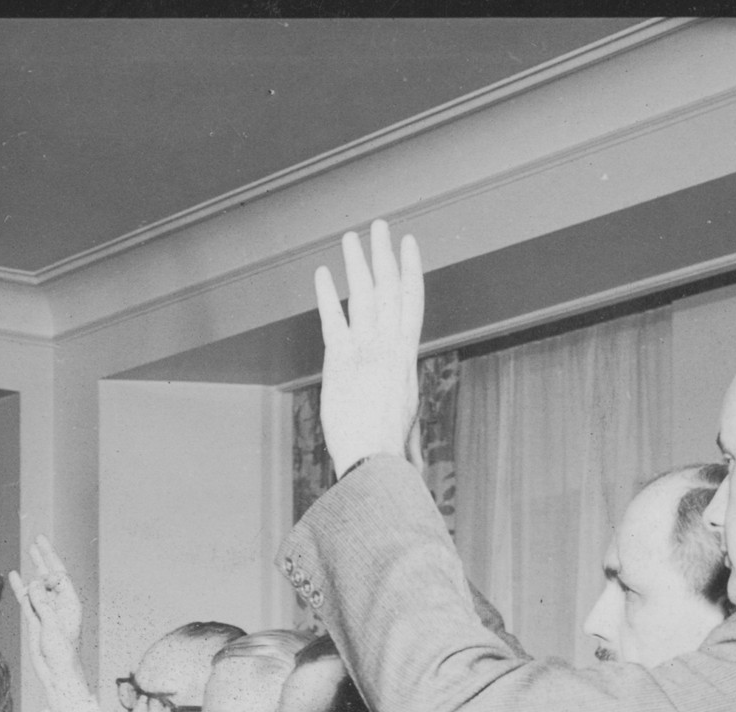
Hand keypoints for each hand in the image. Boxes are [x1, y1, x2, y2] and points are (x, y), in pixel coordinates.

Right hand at [7, 536, 90, 710]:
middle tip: (39, 538)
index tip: (41, 574)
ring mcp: (46, 610)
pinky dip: (20, 586)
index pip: (61, 578)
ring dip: (34, 567)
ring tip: (30, 549)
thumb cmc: (62, 652)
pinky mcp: (34, 619)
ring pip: (38, 584)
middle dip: (45, 556)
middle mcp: (59, 604)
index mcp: (70, 604)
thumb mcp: (53, 626)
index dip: (50, 570)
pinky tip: (14, 575)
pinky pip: (26, 598)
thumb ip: (43, 603)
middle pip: (52, 575)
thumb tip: (33, 583)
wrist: (55, 673)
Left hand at [311, 220, 425, 478]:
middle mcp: (390, 347)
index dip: (410, 270)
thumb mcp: (404, 433)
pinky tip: (321, 274)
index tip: (408, 245)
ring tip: (350, 237)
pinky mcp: (340, 360)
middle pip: (389, 289)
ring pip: (364, 295)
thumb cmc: (389, 455)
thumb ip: (405, 428)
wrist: (373, 461)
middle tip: (379, 227)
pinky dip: (326, 295)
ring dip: (357, 263)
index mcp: (406, 358)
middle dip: (384, 255)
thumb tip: (415, 460)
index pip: (412, 302)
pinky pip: (333, 319)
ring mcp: (366, 350)